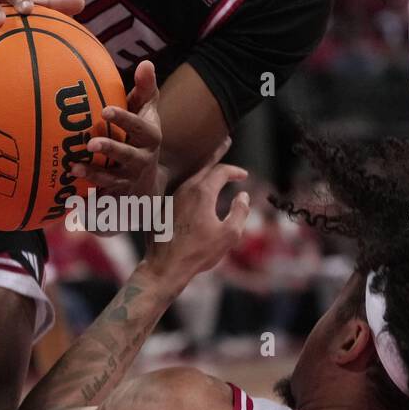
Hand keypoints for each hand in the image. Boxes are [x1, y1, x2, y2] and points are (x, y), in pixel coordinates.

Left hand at [72, 60, 161, 197]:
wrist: (148, 183)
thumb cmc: (140, 136)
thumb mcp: (146, 113)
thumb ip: (145, 89)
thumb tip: (146, 62)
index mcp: (150, 137)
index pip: (139, 127)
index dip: (124, 119)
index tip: (105, 111)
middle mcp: (141, 160)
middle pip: (128, 156)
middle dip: (111, 150)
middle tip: (90, 144)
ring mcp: (129, 181)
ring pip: (112, 180)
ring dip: (93, 175)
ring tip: (73, 169)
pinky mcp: (116, 198)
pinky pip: (102, 202)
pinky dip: (87, 204)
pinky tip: (69, 200)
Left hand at [145, 142, 248, 286]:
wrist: (165, 266)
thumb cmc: (198, 252)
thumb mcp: (229, 234)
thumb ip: (240, 211)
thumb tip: (243, 196)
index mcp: (202, 192)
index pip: (221, 171)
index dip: (235, 171)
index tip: (244, 176)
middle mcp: (185, 190)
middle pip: (204, 167)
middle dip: (217, 157)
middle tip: (224, 144)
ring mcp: (172, 198)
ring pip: (191, 178)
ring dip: (204, 172)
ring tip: (212, 167)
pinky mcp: (164, 209)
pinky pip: (181, 190)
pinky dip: (193, 184)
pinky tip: (195, 189)